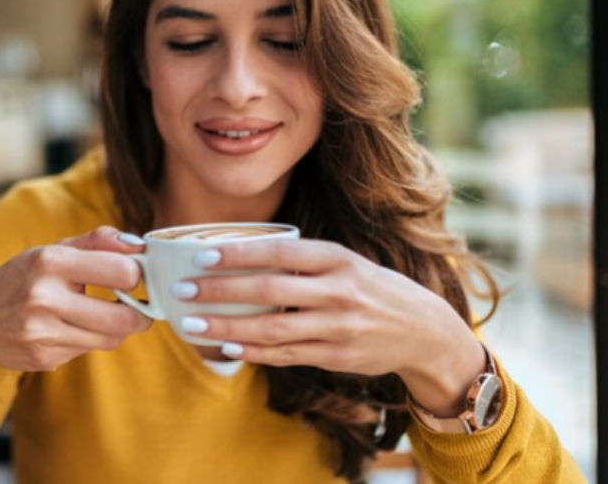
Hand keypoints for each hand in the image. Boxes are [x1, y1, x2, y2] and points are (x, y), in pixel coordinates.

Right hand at [0, 226, 152, 371]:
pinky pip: (88, 350)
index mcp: (49, 261)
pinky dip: (90, 339)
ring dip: (117, 328)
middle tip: (141, 307)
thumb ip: (97, 242)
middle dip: (140, 313)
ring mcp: (42, 332)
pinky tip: (74, 328)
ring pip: (110, 339)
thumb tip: (139, 245)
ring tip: (106, 314)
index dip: (137, 275)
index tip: (135, 276)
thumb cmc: (22, 280)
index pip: (121, 272)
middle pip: (123, 317)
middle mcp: (44, 298)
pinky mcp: (44, 358)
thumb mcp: (52, 251)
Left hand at [180, 238, 486, 414]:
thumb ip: (300, 260)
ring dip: (227, 328)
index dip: (239, 254)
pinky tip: (225, 348)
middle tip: (183, 290)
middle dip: (221, 291)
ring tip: (191, 324)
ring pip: (272, 328)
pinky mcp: (336, 357)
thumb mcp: (344, 262)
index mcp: (338, 259)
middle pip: (270, 290)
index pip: (280, 251)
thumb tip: (236, 253)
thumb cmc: (369, 287)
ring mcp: (338, 328)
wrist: (424, 330)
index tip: (201, 256)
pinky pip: (286, 355)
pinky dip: (253, 351)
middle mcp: (339, 291)